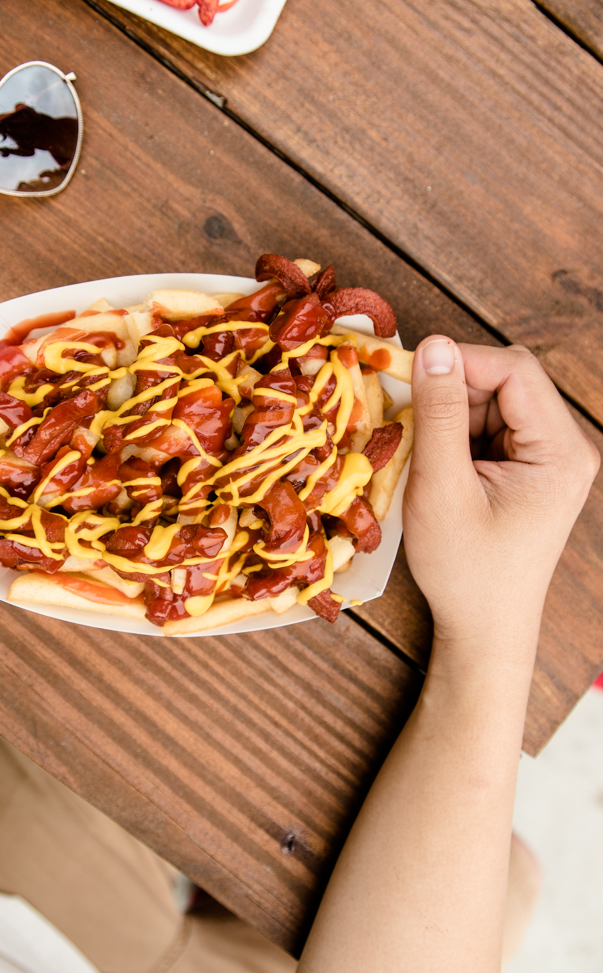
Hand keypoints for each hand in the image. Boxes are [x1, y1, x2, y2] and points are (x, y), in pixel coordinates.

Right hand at [403, 338, 598, 645]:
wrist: (485, 628)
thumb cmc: (466, 570)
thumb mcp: (442, 488)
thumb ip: (438, 414)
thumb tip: (433, 345)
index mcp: (561, 451)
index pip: (514, 370)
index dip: (459, 362)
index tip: (406, 371)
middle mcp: (566, 447)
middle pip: (505, 381)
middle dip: (452, 391)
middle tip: (409, 421)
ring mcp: (549, 457)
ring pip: (491, 401)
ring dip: (449, 415)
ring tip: (424, 458)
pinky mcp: (528, 468)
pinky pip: (488, 427)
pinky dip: (454, 435)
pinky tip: (437, 467)